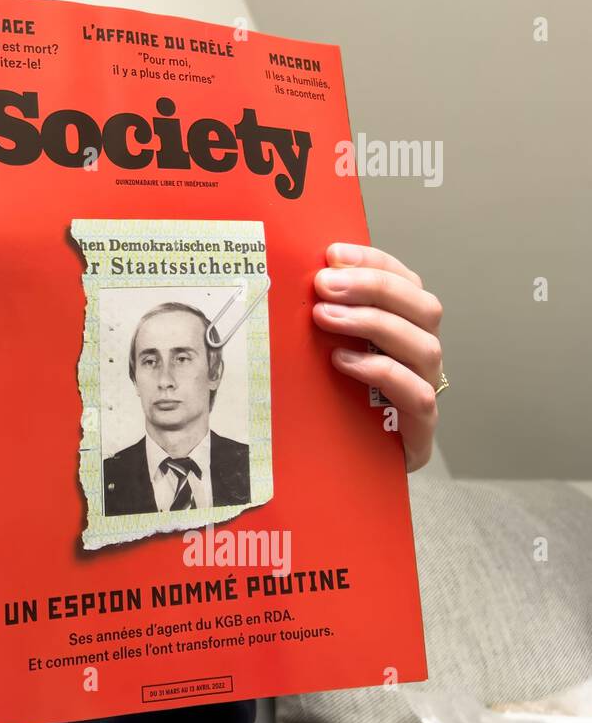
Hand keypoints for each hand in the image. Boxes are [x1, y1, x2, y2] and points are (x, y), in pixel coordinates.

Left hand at [312, 244, 443, 471]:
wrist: (348, 468)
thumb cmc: (334, 401)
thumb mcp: (324, 352)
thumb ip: (324, 317)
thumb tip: (297, 279)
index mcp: (406, 330)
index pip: (406, 282)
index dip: (374, 262)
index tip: (333, 254)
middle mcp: (422, 356)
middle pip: (423, 307)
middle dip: (373, 287)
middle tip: (324, 284)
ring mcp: (426, 391)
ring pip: (424, 346)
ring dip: (373, 324)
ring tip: (326, 317)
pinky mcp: (419, 429)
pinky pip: (416, 394)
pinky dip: (380, 372)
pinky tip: (343, 362)